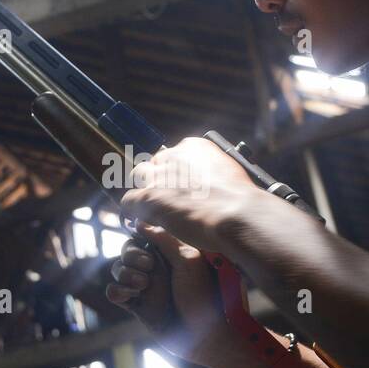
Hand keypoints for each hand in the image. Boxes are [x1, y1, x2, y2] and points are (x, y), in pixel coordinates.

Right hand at [105, 222, 251, 367]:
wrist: (206, 337)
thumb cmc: (205, 297)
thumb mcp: (189, 260)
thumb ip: (164, 239)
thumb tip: (139, 222)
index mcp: (170, 253)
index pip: (143, 235)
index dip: (139, 237)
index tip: (148, 244)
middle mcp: (157, 268)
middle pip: (126, 250)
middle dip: (132, 256)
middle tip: (149, 267)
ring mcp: (147, 287)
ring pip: (118, 270)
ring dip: (125, 274)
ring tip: (142, 285)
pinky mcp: (138, 306)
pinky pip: (114, 291)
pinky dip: (118, 291)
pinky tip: (131, 296)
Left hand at [118, 138, 260, 254]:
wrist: (237, 214)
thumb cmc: (240, 200)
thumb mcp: (228, 173)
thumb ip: (211, 173)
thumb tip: (207, 184)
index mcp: (194, 146)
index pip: (173, 155)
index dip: (173, 173)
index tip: (180, 187)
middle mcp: (174, 155)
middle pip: (153, 164)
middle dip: (156, 180)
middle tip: (167, 199)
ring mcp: (159, 175)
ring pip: (137, 178)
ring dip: (144, 192)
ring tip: (154, 210)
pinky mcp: (149, 196)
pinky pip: (128, 201)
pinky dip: (133, 212)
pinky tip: (142, 221)